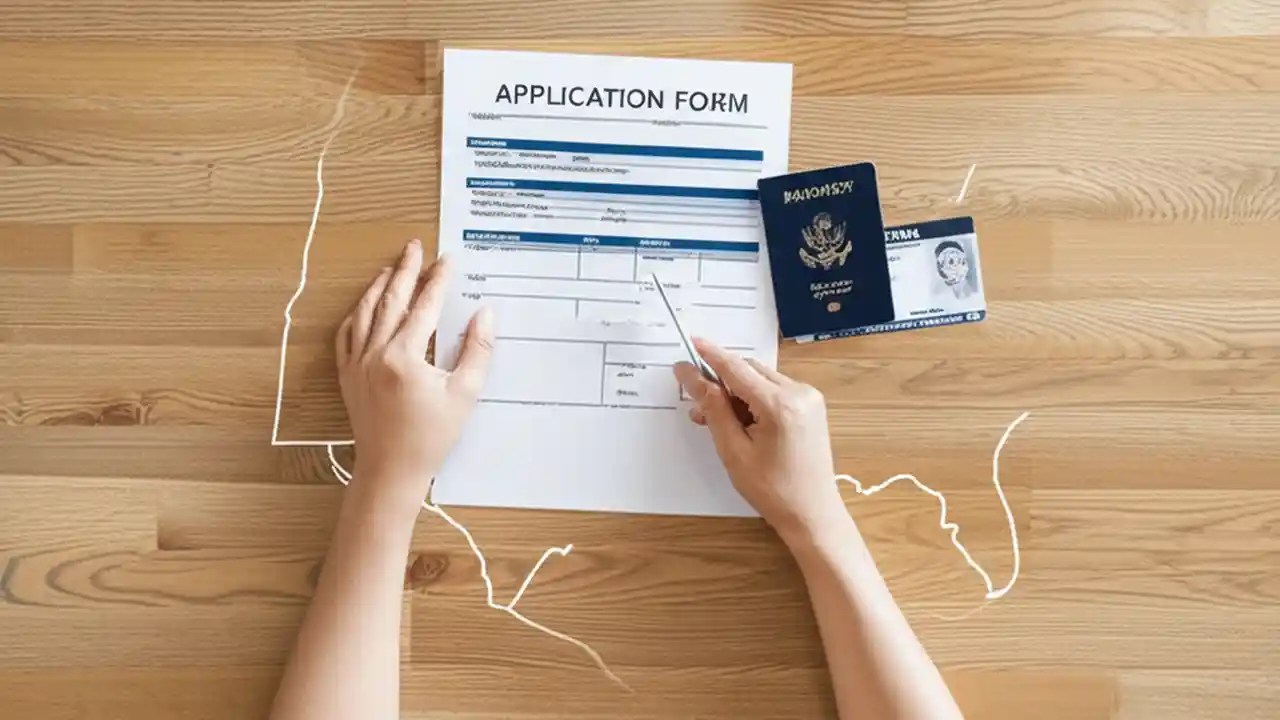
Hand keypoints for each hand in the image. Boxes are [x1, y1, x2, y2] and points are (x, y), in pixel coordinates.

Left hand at [336, 239, 493, 512]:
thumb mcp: (464, 394)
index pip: (425, 306)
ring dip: (379, 287)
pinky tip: (365, 306)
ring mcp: (357, 364)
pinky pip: (346, 335)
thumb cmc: (430, 438)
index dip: (438, 280)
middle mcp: (376, 354)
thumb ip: (476, 351)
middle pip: (392, 300)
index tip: (448, 260)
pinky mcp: (347, 376)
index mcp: (405, 357)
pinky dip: (356, 315)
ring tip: (392, 269)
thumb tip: (485, 315)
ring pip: (365, 313)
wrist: (391, 470)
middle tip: (415, 247)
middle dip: (406, 270)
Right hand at [673, 338, 846, 542]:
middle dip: (722, 383)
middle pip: (749, 370)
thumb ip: (713, 408)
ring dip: (737, 392)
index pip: (737, 368)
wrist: (812, 512)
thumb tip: (692, 377)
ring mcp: (809, 398)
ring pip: (761, 379)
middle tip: (698, 406)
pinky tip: (741, 422)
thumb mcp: (734, 450)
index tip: (691, 343)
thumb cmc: (772, 490)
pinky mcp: (811, 405)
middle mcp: (800, 393)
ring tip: (718, 421)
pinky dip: (754, 399)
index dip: (711, 356)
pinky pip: (775, 390)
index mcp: (780, 405)